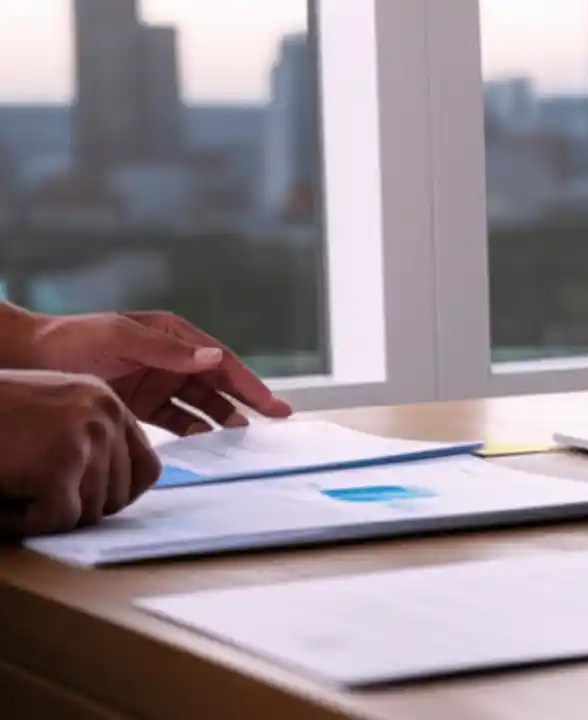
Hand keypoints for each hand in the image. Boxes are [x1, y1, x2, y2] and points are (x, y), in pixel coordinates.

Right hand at [0, 371, 160, 536]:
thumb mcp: (48, 418)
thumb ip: (88, 442)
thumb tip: (124, 493)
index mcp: (105, 401)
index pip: (147, 469)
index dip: (114, 494)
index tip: (77, 496)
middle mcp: (104, 413)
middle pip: (119, 496)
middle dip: (74, 506)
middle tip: (27, 487)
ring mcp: (86, 436)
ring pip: (90, 512)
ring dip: (45, 514)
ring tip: (11, 485)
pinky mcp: (60, 464)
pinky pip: (59, 521)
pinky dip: (24, 522)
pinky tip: (2, 500)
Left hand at [23, 311, 292, 435]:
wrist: (27, 358)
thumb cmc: (73, 340)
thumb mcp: (123, 338)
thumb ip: (170, 351)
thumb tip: (215, 358)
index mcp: (173, 335)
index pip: (220, 361)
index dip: (249, 382)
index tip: (271, 403)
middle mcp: (172, 359)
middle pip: (219, 383)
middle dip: (249, 400)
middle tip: (278, 418)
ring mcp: (159, 382)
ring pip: (203, 404)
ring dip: (223, 418)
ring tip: (242, 438)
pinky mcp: (143, 404)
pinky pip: (178, 419)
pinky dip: (195, 430)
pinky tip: (207, 442)